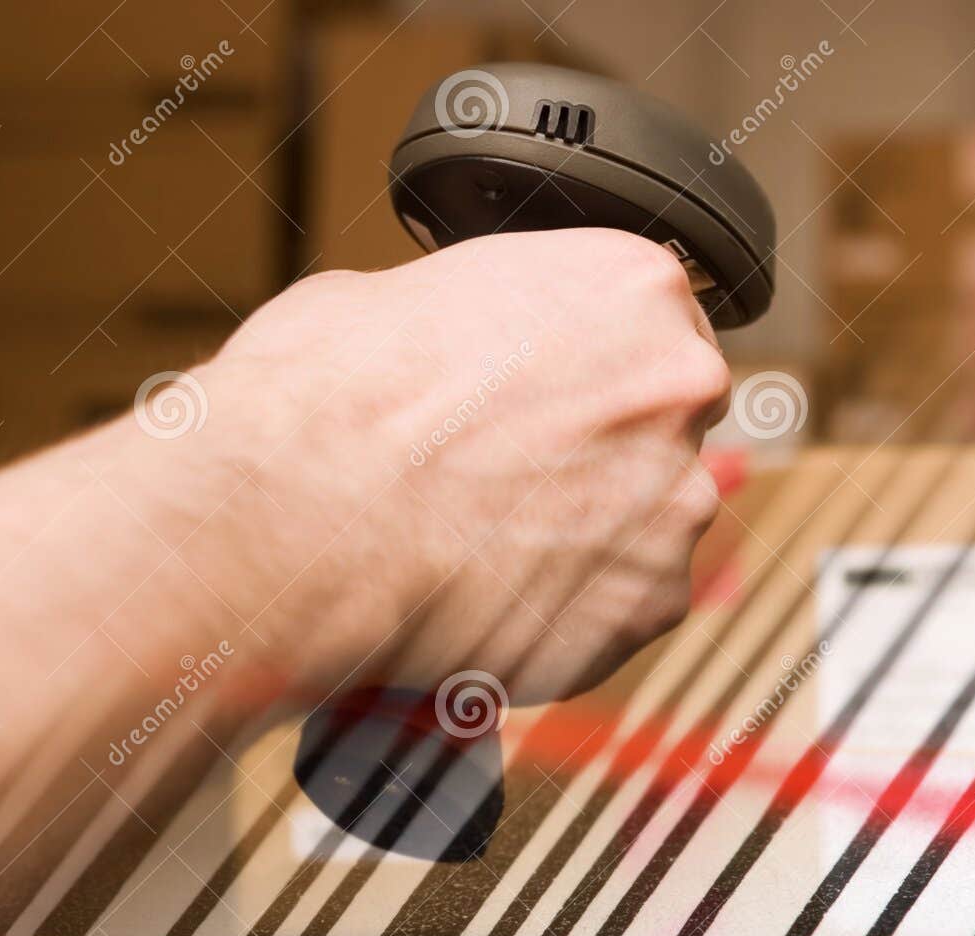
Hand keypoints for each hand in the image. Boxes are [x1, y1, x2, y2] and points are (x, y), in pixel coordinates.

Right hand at [199, 228, 730, 700]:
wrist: (298, 525)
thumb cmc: (327, 403)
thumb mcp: (385, 300)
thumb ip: (470, 319)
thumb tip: (453, 342)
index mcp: (629, 284)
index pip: (655, 332)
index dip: (596, 375)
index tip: (552, 406)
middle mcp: (677, 385)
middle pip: (666, 427)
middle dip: (605, 455)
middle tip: (516, 481)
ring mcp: (677, 500)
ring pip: (653, 523)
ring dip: (592, 537)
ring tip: (490, 549)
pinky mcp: (651, 600)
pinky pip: (627, 605)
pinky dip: (575, 612)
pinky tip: (501, 601)